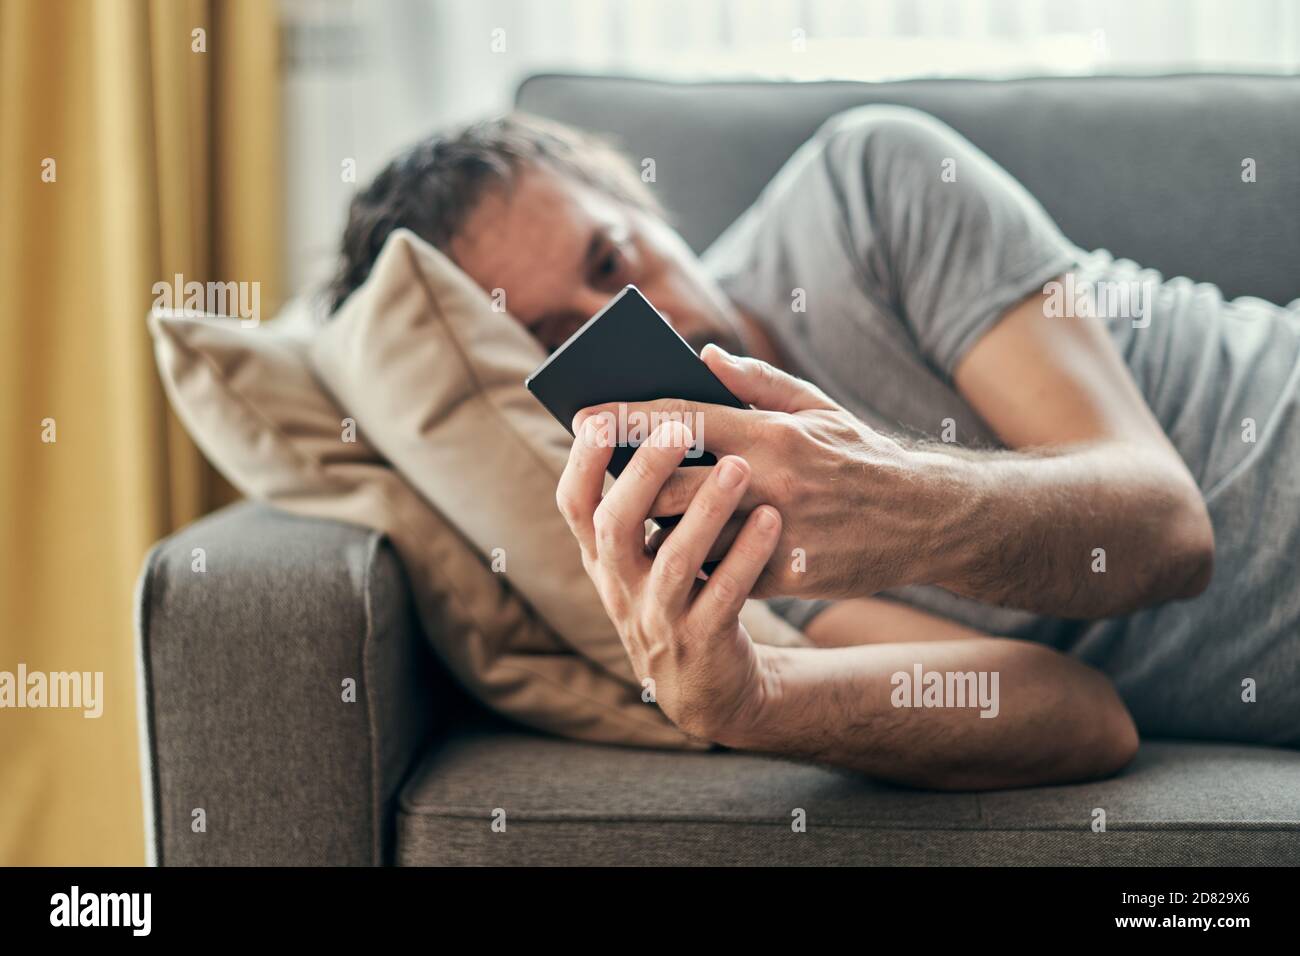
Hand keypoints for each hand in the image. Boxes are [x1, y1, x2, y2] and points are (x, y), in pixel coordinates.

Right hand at [555, 416, 781, 743]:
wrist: (712, 688)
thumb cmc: (688, 593)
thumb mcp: (652, 555)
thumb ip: (652, 497)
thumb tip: (663, 417)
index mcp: (604, 556)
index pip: (574, 503)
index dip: (580, 461)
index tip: (597, 416)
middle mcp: (621, 587)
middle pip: (615, 526)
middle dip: (641, 475)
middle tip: (678, 430)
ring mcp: (659, 618)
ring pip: (673, 561)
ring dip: (704, 510)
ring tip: (738, 467)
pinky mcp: (702, 642)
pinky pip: (724, 595)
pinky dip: (746, 556)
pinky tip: (771, 520)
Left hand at [575, 345, 934, 600]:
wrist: (926, 520)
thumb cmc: (862, 457)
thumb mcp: (818, 408)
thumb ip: (756, 382)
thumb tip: (701, 356)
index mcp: (772, 433)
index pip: (681, 418)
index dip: (626, 417)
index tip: (583, 415)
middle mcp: (770, 481)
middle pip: (670, 483)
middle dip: (625, 481)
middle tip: (595, 475)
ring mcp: (777, 532)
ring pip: (687, 533)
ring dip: (652, 526)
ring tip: (625, 515)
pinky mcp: (786, 577)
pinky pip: (719, 572)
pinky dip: (692, 561)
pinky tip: (672, 553)